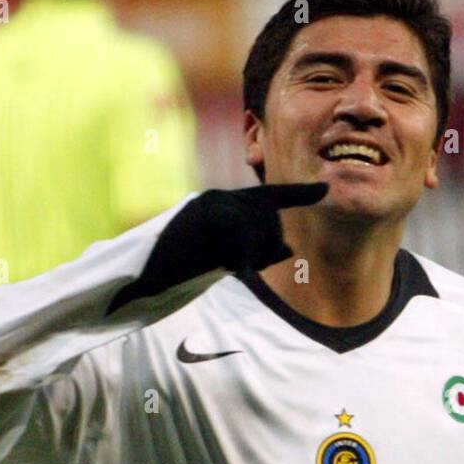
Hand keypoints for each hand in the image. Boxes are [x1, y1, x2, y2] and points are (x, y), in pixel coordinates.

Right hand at [106, 183, 328, 313]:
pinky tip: (237, 270)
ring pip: (262, 231)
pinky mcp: (208, 223)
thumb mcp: (220, 258)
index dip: (299, 193)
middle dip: (267, 248)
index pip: (269, 195)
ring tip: (226, 265)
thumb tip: (289, 248)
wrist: (137, 274)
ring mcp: (213, 207)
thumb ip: (254, 251)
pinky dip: (245, 261)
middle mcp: (220, 197)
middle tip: (240, 266)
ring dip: (254, 256)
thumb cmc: (175, 270)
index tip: (325, 189)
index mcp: (222, 201)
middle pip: (271, 221)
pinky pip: (243, 244)